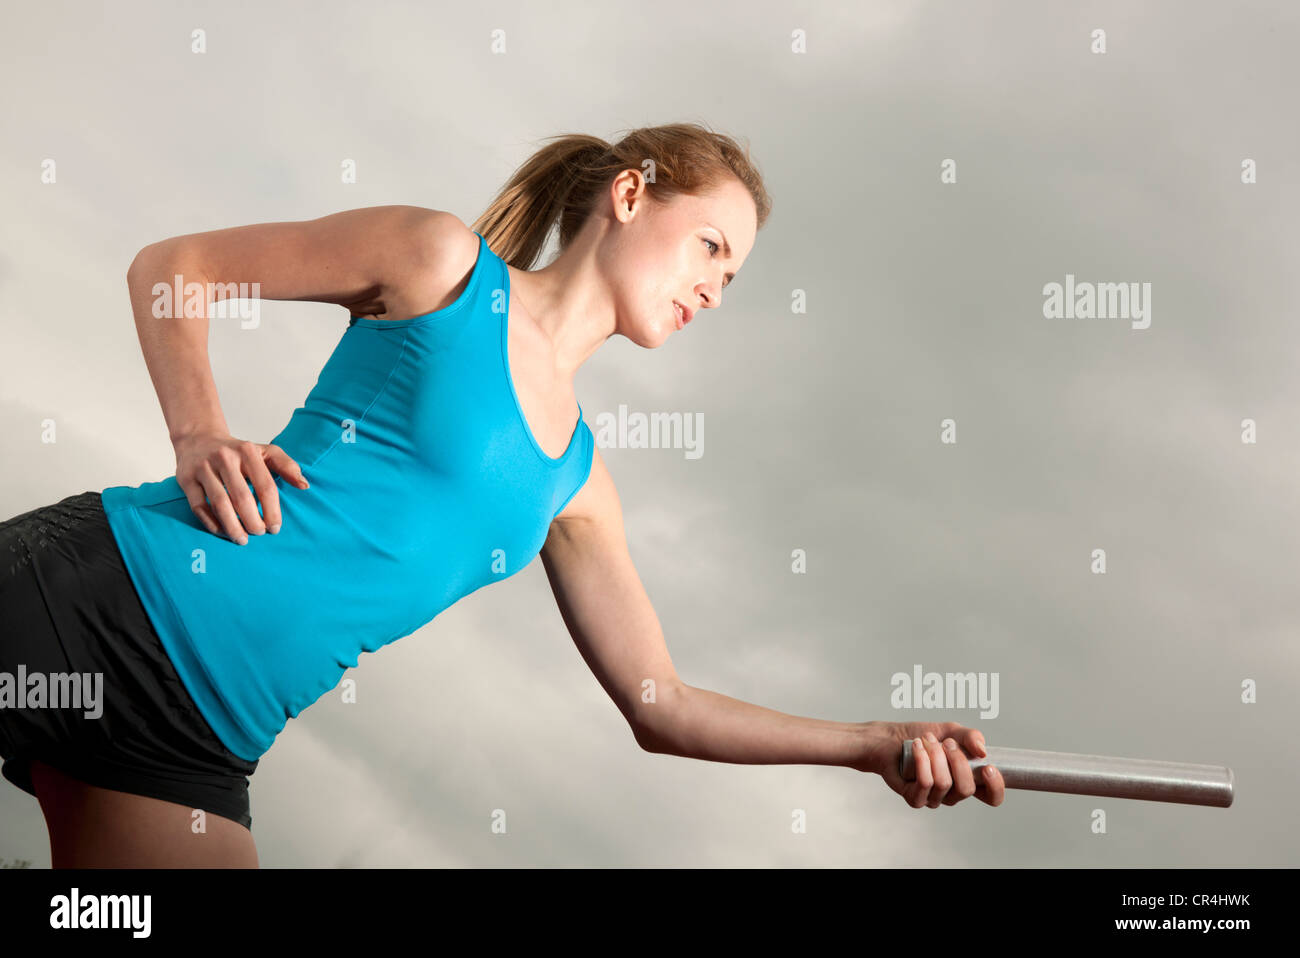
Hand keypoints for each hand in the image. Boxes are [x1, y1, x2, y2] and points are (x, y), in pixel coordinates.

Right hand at [173, 432, 308, 543]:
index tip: (275, 527)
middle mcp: (224, 457)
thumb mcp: (264, 451)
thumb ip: (286, 465)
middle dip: (253, 520)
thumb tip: (304, 486)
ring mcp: (203, 468)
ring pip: (219, 503)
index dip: (272, 510)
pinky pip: (199, 506)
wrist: (198, 438)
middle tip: (259, 533)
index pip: (265, 485)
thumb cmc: (237, 451)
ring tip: (242, 539)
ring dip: (232, 526)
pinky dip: (212, 523)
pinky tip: (223, 532)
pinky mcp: (186, 479)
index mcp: (247, 451)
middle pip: (242, 497)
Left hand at [858, 720, 1004, 808]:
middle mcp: (952, 794)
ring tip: (926, 740)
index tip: (988, 767)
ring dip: (936, 755)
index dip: (996, 787)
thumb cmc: (921, 736)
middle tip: (946, 742)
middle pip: (967, 789)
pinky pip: (925, 783)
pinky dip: (922, 760)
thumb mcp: (951, 730)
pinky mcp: (915, 798)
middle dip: (957, 760)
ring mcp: (933, 798)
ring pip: (944, 783)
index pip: (991, 797)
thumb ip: (970, 737)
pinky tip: (916, 746)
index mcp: (967, 780)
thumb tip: (983, 751)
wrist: (889, 737)